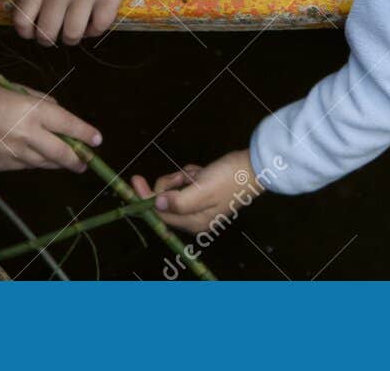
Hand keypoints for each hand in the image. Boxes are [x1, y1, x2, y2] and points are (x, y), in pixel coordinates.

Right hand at [0, 74, 100, 171]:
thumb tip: (56, 112)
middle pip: (62, 153)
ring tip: (66, 162)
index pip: (69, 125)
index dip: (86, 134)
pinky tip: (35, 159)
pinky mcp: (1, 165)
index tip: (97, 140)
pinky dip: (33, 163)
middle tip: (85, 162)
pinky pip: (24, 166)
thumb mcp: (15, 90)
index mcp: (33, 111)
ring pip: (44, 163)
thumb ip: (39, 102)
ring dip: (57, 163)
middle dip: (77, 160)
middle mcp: (27, 135)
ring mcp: (13, 153)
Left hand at [12, 0, 141, 45]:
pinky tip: (92, 23)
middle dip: (48, 39)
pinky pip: (99, 26)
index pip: (23, 18)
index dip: (25, 31)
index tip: (31, 32)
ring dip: (71, 38)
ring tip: (73, 32)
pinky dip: (94, 30)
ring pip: (73, 34)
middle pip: (47, 32)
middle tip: (52, 35)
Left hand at [131, 149, 260, 232]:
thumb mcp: (202, 189)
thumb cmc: (229, 178)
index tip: (135, 180)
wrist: (255, 166)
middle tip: (185, 175)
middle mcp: (195, 218)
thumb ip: (178, 201)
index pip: (160, 213)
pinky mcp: (204, 193)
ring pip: (175, 189)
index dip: (145, 197)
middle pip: (166, 200)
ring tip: (199, 172)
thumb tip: (155, 205)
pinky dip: (191, 174)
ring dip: (182, 177)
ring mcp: (200, 205)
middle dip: (172, 183)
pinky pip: (187, 183)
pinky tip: (203, 171)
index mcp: (195, 222)